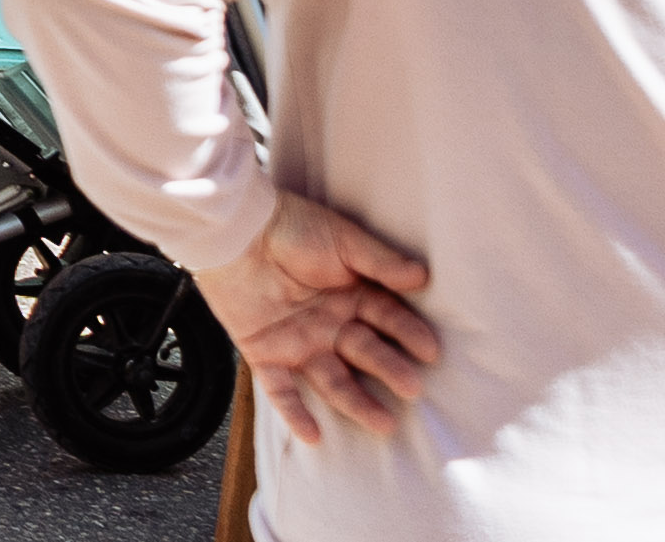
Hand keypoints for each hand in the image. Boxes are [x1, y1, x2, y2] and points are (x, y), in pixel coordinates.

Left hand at [206, 183, 440, 436]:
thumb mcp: (342, 240)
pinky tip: (313, 437)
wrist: (233, 227)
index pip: (387, 319)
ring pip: (332, 379)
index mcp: (351, 296)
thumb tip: (423, 277)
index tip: (431, 352)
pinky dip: (295, 413)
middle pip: (365, 353)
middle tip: (412, 389)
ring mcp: (299, 342)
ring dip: (357, 403)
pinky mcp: (265, 353)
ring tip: (383, 423)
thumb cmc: (291, 226)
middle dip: (389, 371)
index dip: (408, 335)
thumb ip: (380, 261)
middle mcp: (329, 324)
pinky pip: (281, 389)